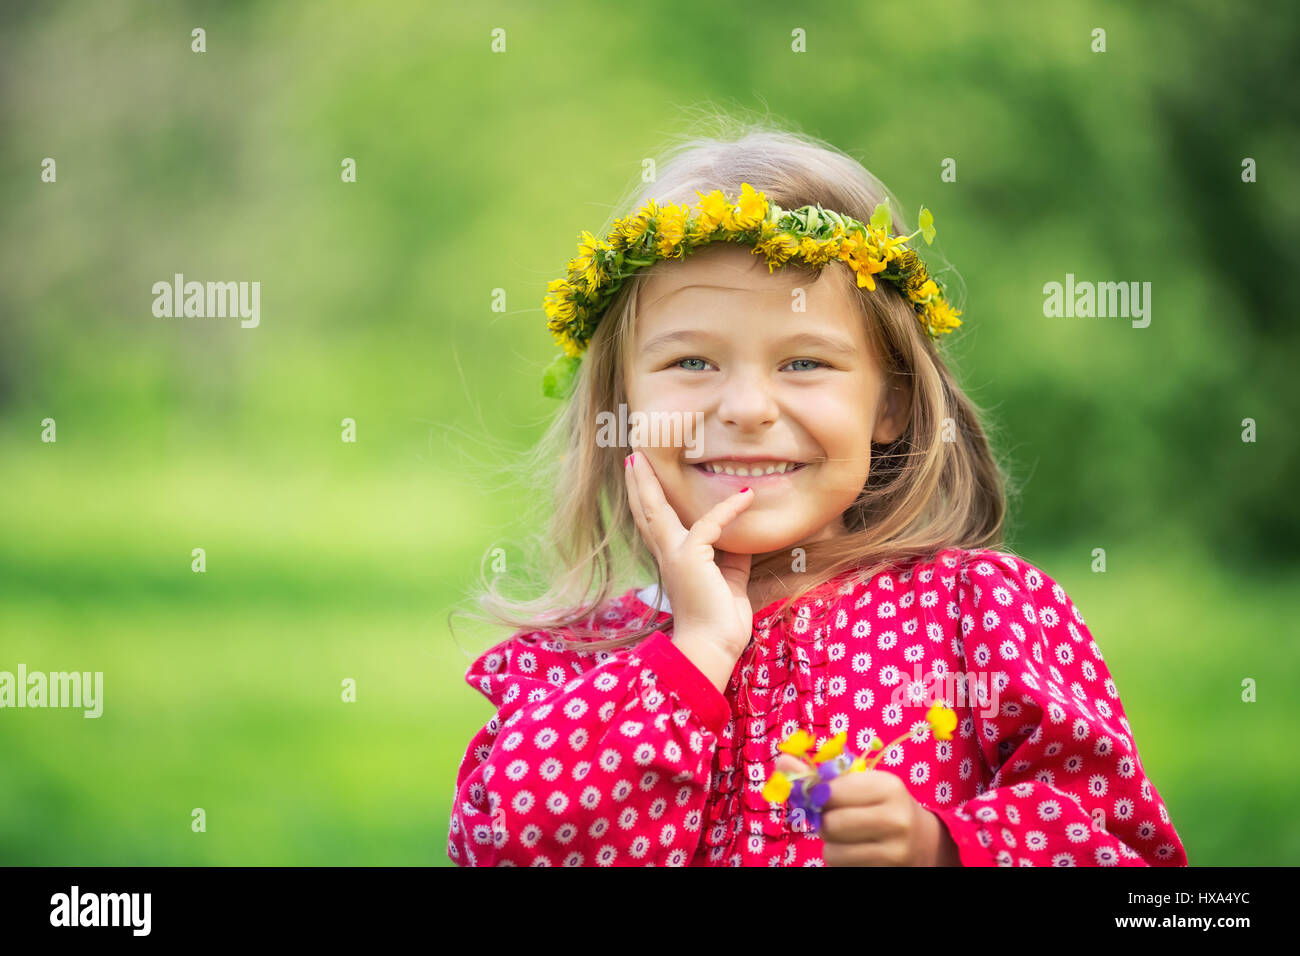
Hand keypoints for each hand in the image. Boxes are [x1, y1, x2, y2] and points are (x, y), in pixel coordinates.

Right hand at [624, 450, 755, 655]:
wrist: (713, 647)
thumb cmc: (721, 619)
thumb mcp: (729, 579)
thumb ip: (731, 556)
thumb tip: (741, 537)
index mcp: (673, 559)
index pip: (657, 522)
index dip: (649, 498)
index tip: (643, 474)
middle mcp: (668, 554)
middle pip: (645, 510)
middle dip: (638, 482)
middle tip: (632, 454)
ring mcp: (675, 554)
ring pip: (655, 509)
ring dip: (648, 482)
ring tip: (641, 457)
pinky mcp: (691, 557)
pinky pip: (710, 524)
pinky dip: (729, 508)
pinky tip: (746, 495)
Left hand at [773, 754, 961, 865]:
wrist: (925, 842)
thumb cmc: (883, 804)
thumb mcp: (861, 782)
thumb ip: (819, 773)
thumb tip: (781, 760)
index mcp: (888, 787)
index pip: (831, 792)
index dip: (818, 795)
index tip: (822, 796)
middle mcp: (895, 819)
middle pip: (830, 824)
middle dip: (824, 822)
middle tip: (835, 818)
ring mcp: (894, 852)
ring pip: (832, 852)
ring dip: (830, 845)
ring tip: (847, 836)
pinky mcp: (886, 872)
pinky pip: (841, 868)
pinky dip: (841, 859)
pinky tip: (857, 851)